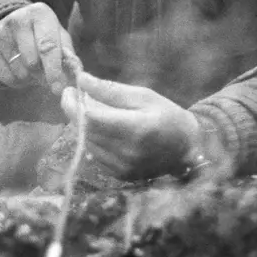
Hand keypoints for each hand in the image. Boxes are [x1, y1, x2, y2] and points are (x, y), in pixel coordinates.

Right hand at [0, 3, 79, 95]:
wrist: (13, 26)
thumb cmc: (43, 34)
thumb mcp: (59, 38)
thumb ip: (69, 56)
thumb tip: (77, 75)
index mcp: (40, 13)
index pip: (48, 46)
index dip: (54, 70)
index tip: (58, 89)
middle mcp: (18, 18)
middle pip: (32, 61)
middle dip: (42, 75)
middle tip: (45, 75)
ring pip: (19, 71)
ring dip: (29, 77)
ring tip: (31, 68)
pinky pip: (5, 76)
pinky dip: (15, 80)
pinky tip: (18, 69)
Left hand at [61, 72, 201, 180]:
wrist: (187, 148)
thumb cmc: (168, 116)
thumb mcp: (143, 96)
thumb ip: (111, 91)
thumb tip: (82, 80)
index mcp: (135, 129)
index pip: (91, 118)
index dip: (74, 104)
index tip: (69, 89)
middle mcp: (126, 152)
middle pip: (85, 131)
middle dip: (74, 112)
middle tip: (75, 96)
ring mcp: (122, 168)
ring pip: (87, 144)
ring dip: (83, 126)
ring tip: (91, 110)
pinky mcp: (120, 175)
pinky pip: (95, 155)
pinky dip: (93, 140)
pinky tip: (102, 130)